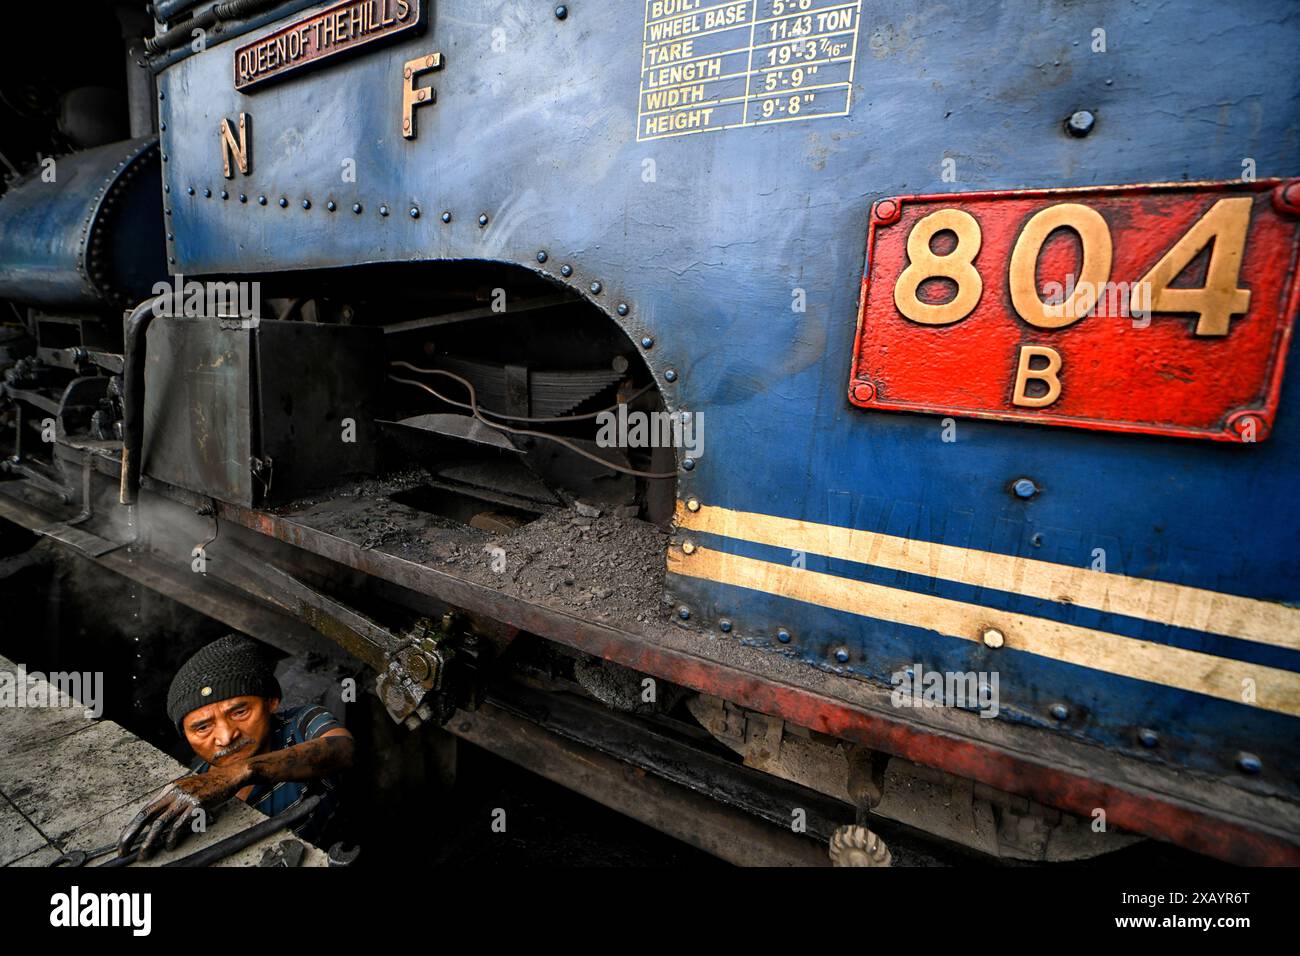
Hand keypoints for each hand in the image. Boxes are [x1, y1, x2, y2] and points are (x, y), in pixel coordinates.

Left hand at [117, 763, 248, 859]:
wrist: (228, 777)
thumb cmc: (208, 786)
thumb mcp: (185, 790)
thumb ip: (171, 803)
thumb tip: (156, 823)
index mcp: (168, 790)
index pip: (143, 811)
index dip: (131, 827)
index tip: (123, 841)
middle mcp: (173, 793)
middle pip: (146, 816)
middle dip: (131, 835)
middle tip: (123, 850)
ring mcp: (185, 799)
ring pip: (160, 824)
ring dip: (150, 842)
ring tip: (145, 854)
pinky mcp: (197, 806)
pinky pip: (180, 825)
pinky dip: (172, 838)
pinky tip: (169, 846)